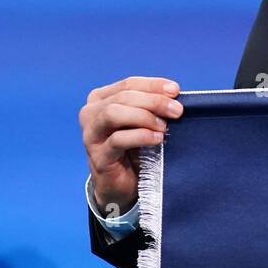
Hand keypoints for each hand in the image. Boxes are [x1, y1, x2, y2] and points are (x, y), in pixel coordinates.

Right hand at [80, 76, 182, 217]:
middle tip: (177, 111)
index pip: (128, 84)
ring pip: (113, 114)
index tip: (176, 90)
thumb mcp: (143, 122)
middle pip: (122, 97)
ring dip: (144, 117)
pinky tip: (157, 139)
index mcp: (101, 99)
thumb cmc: (135, 148)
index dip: (153, 85)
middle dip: (153, 101)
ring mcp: (91, 135)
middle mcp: (91, 114)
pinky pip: (117, 140)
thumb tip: (174, 94)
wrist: (124, 184)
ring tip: (164, 126)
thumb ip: (152, 106)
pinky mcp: (98, 156)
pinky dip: (141, 136)